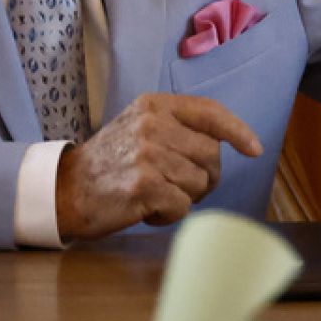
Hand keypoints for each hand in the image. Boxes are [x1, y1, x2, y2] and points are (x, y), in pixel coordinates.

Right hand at [54, 93, 262, 240]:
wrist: (65, 189)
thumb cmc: (112, 161)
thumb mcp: (141, 127)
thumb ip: (178, 128)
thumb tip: (226, 145)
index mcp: (155, 105)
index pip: (210, 112)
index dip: (238, 131)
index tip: (255, 149)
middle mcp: (152, 124)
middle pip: (211, 155)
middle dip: (205, 177)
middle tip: (180, 186)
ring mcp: (148, 154)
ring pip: (199, 183)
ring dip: (184, 197)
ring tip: (155, 195)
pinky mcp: (144, 185)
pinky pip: (182, 206)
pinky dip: (169, 215)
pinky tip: (146, 209)